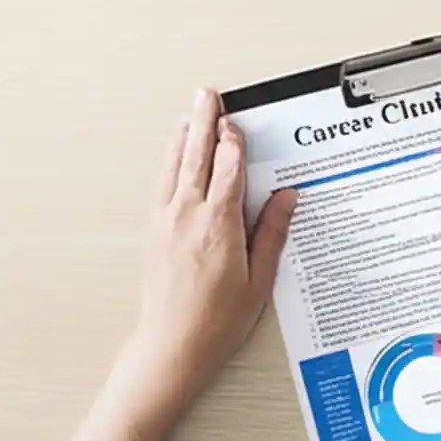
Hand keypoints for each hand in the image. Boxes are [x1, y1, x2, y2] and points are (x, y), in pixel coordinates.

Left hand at [108, 89, 296, 440]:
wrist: (171, 345)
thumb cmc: (216, 321)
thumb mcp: (259, 280)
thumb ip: (272, 233)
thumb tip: (286, 198)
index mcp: (218, 226)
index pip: (229, 168)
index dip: (235, 141)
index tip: (239, 122)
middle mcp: (187, 216)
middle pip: (197, 155)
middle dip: (204, 121)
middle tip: (208, 95)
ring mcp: (165, 221)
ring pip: (174, 164)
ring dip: (184, 135)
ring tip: (191, 112)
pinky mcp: (154, 230)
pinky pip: (162, 182)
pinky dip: (171, 159)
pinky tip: (174, 153)